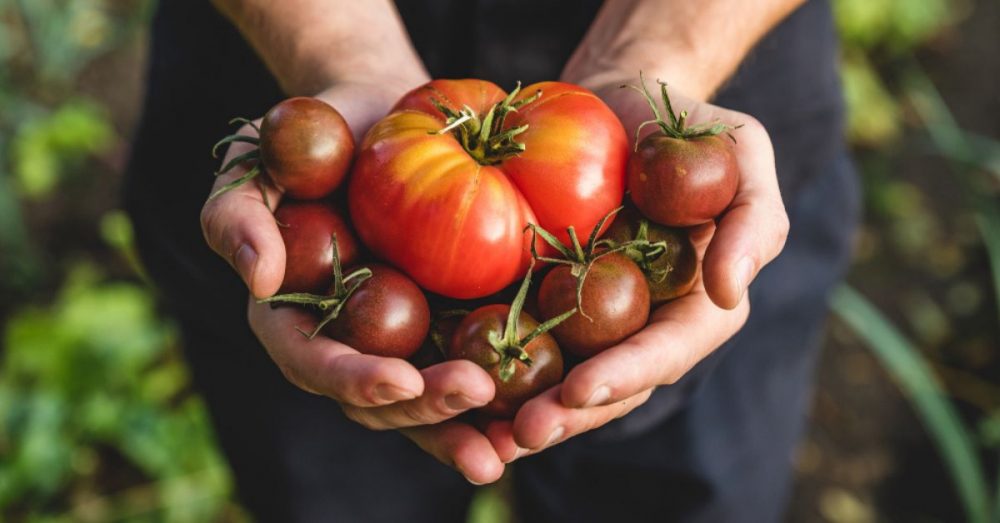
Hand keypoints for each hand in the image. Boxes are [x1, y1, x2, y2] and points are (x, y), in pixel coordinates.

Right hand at [200, 81, 506, 484]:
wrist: (380, 116)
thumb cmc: (309, 135)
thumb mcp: (253, 161)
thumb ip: (235, 216)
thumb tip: (257, 280)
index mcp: (294, 320)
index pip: (314, 364)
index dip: (354, 379)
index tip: (402, 380)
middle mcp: (349, 343)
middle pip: (380, 399)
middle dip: (426, 410)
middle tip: (476, 394)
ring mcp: (403, 338)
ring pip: (430, 401)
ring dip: (469, 425)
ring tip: (516, 438)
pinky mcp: (450, 320)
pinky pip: (475, 362)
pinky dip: (505, 394)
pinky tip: (544, 404)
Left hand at [485, 77, 788, 460]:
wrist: (618, 103)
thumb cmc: (690, 126)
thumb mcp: (742, 152)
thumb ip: (753, 220)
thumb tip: (731, 292)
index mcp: (695, 306)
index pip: (667, 350)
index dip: (628, 373)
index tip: (584, 389)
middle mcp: (642, 326)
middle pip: (609, 385)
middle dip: (568, 415)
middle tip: (523, 434)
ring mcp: (590, 320)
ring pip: (560, 380)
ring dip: (527, 412)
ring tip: (485, 440)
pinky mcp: (544, 300)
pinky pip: (520, 341)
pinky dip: (491, 371)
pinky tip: (456, 390)